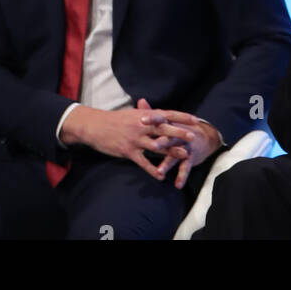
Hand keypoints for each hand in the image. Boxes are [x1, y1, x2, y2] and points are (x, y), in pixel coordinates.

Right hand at [59, 101, 200, 179]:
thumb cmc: (114, 119)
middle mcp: (141, 125)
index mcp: (144, 115)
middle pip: (165, 129)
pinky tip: (161, 176)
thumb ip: (145, 114)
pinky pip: (143, 162)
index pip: (167, 114)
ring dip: (171, 151)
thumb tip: (157, 112)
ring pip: (157, 145)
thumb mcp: (131, 114)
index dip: (181, 117)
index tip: (195, 119)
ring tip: (185, 155)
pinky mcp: (128, 151)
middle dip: (180, 132)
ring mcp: (135, 139)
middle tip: (194, 137)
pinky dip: (152, 170)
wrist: (95, 126)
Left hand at [142, 99, 222, 188]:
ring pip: (175, 155)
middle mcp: (178, 134)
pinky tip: (177, 185)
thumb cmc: (178, 129)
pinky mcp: (190, 158)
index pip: (161, 120)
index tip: (141, 119)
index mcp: (170, 124)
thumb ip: (152, 113)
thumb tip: (140, 100)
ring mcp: (185, 147)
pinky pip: (185, 168)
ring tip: (160, 171)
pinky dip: (182, 177)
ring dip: (167, 163)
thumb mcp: (167, 120)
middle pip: (169, 137)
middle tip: (153, 145)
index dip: (152, 119)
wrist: (204, 137)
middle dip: (161, 141)